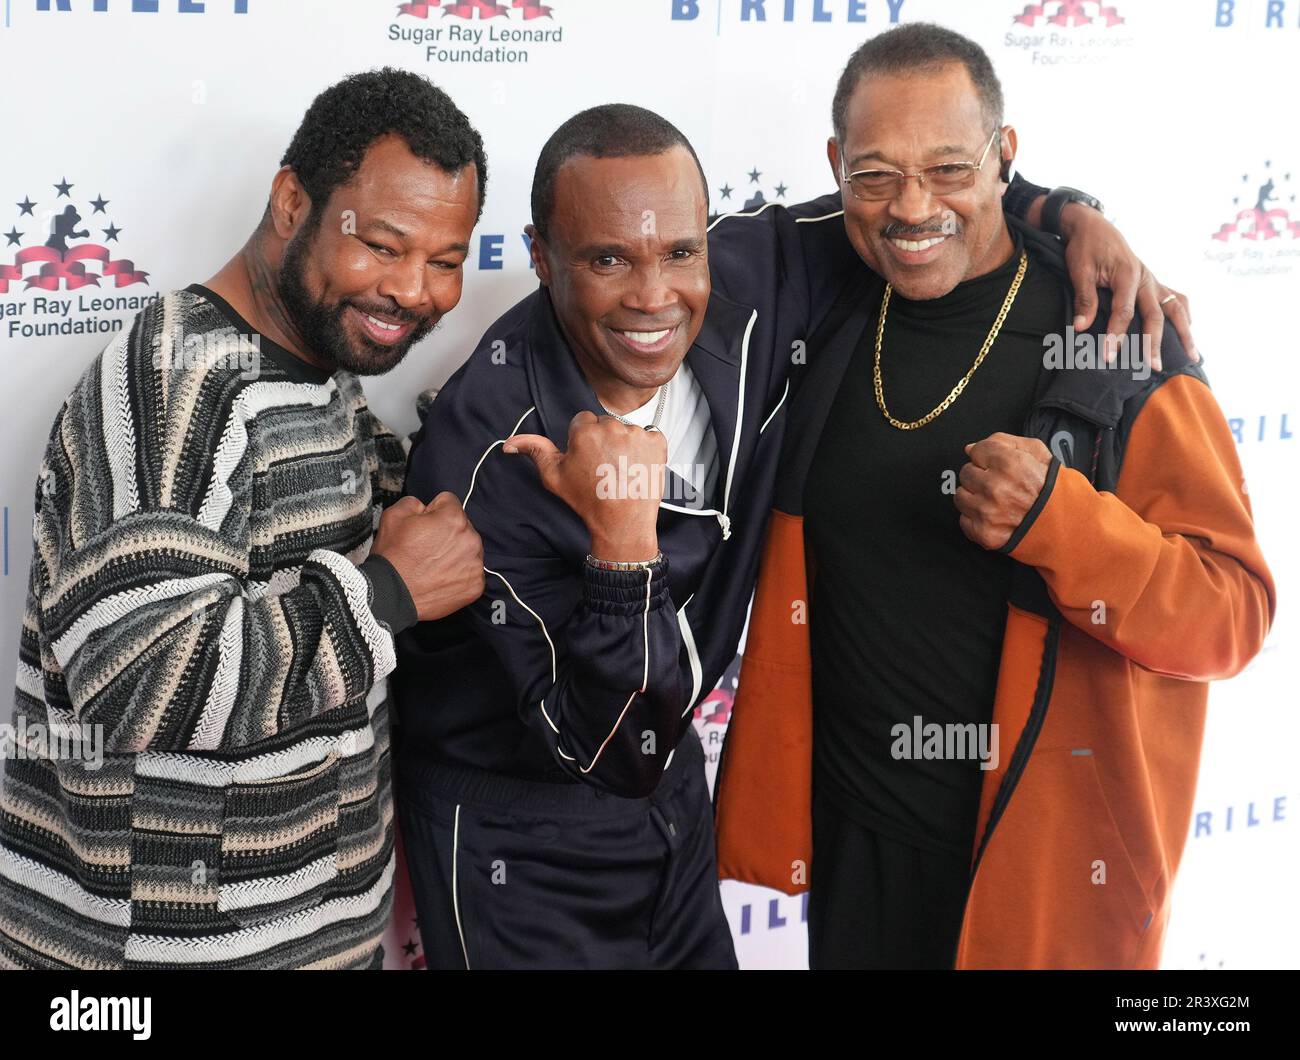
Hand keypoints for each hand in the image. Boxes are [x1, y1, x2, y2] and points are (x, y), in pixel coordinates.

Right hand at [371, 493, 484, 620]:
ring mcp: (475, 564)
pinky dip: (458, 574)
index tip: (423, 526)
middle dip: (446, 533)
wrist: (391, 595)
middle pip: (462, 527)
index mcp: (454, 519)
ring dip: (455, 553)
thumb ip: (415, 502)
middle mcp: (471, 539)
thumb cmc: (392, 557)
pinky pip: (470, 572)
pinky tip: (440, 578)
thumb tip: (425, 507)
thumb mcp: (393, 515)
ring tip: (432, 565)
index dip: (432, 512)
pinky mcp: (475, 585)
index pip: (449, 502)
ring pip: (468, 549)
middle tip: (426, 548)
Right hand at [504, 411, 664, 560]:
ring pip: (626, 430)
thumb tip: (510, 443)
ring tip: (621, 470)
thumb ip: (535, 451)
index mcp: (585, 431)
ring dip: (625, 444)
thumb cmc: (587, 500)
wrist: (622, 522)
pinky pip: (649, 436)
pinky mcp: (657, 442)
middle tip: (604, 468)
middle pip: (605, 423)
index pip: (583, 421)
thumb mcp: (554, 476)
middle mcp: (612, 427)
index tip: (588, 460)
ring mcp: (637, 434)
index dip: (584, 441)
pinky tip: (637, 467)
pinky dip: (645, 449)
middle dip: (604, 440)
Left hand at [955, 433, 1051, 550]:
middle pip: (966, 472)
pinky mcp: (984, 533)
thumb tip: (972, 447)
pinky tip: (995, 516)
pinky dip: (976, 518)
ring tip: (996, 501)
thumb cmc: (1055, 491)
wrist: (1070, 528)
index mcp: (1010, 464)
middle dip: (980, 475)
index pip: (977, 451)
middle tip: (999, 484)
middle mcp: (995, 488)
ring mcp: (988, 512)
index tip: (995, 464)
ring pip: (960, 496)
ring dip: (975, 497)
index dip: (987, 456)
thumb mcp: (1040, 454)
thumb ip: (1005, 442)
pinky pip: (964, 520)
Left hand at [1059, 202, 1196, 370]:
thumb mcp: (1079, 270)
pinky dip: (1184, 315)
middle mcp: (1146, 278)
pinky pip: (1176, 299)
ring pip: (1175, 308)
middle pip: (1155, 315)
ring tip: (1192, 357)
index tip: (1110, 357)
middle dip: (1155, 343)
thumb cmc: (1085, 248)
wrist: (1094, 226)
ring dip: (1185, 332)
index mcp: (1128, 274)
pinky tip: (1188, 331)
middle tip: (1154, 368)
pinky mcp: (1154, 282)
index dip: (1117, 336)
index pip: (1124, 312)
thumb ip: (1084, 299)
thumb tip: (1081, 328)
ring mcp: (1153, 280)